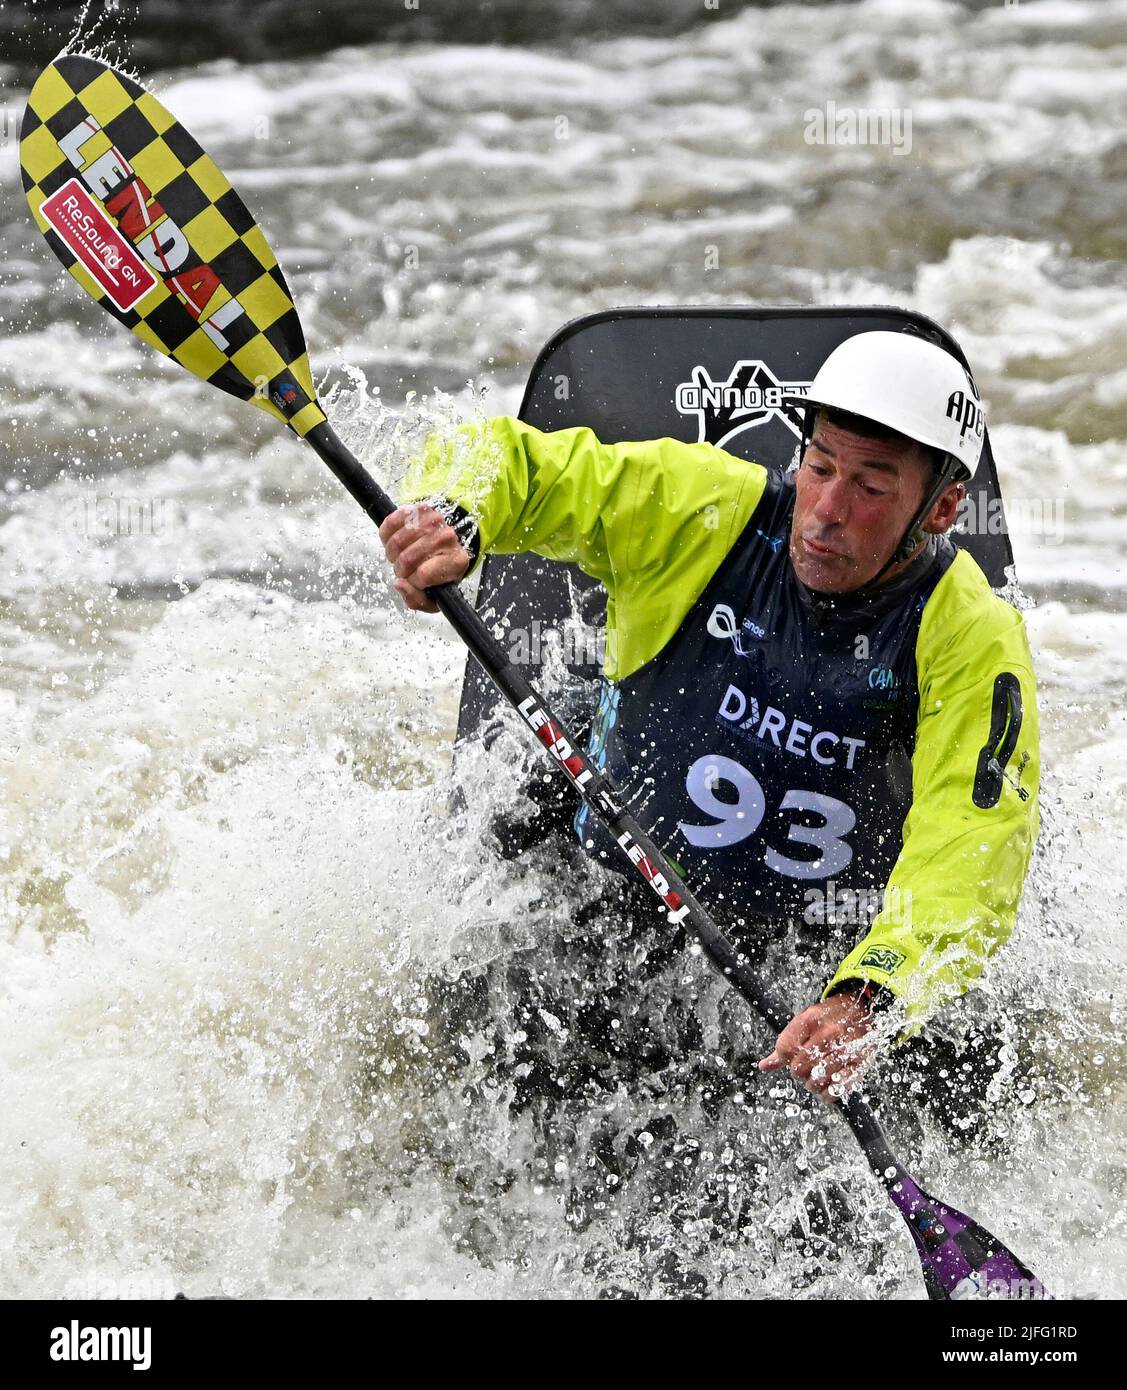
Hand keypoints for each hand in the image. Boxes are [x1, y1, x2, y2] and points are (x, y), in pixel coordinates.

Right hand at [378, 503, 471, 612]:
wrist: (443, 545)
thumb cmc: (437, 574)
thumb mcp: (432, 596)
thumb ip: (415, 599)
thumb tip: (398, 584)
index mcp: (456, 562)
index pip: (424, 574)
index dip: (412, 582)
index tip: (415, 580)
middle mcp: (448, 538)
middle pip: (407, 558)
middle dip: (400, 569)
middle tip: (405, 569)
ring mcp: (434, 521)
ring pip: (396, 542)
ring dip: (392, 553)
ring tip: (401, 555)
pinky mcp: (419, 509)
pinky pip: (391, 522)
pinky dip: (387, 535)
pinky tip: (396, 541)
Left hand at [758, 991, 877, 1103]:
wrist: (860, 1009)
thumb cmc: (827, 1018)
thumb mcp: (803, 1022)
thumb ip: (784, 1045)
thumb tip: (764, 1067)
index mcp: (810, 1019)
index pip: (784, 1049)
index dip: (785, 1057)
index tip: (792, 1055)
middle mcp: (829, 1033)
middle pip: (798, 1068)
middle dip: (798, 1071)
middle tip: (806, 1066)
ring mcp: (846, 1049)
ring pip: (815, 1082)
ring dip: (812, 1083)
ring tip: (817, 1074)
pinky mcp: (860, 1064)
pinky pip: (835, 1090)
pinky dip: (827, 1093)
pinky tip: (827, 1084)